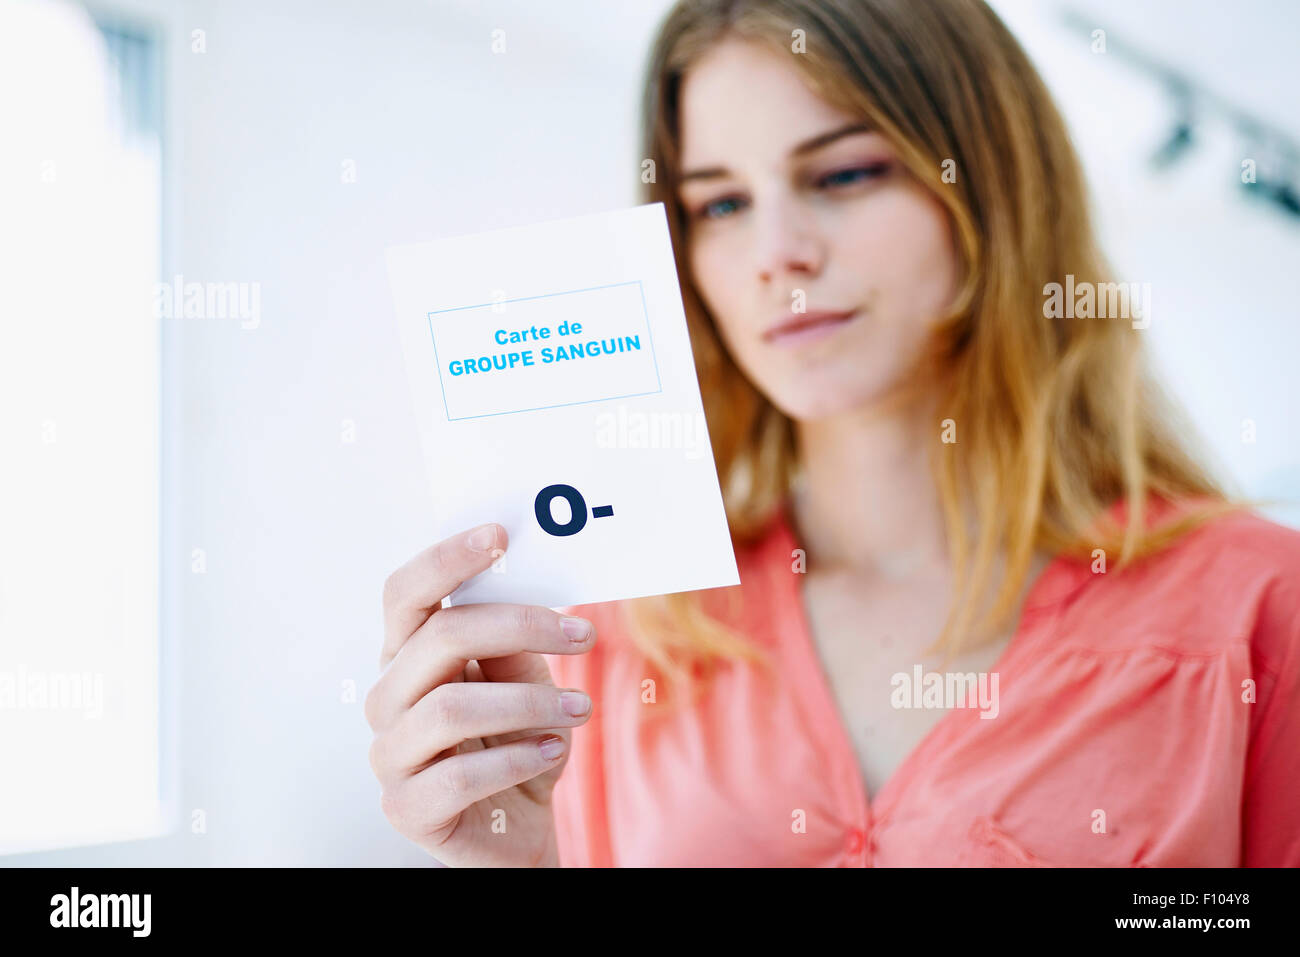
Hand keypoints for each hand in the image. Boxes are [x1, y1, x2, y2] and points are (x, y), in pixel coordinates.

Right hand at [366, 522, 595, 865]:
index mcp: (407, 655)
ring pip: (451, 706)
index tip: (501, 536)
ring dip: (530, 702)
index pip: (405, 593)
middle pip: (440, 638)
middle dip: (521, 626)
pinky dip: (517, 758)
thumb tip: (529, 589)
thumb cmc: (516, 740)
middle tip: (585, 634)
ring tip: (580, 708)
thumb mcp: (523, 679)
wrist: (516, 827)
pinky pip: (460, 776)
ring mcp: (390, 755)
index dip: (446, 559)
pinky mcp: (406, 809)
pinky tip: (553, 751)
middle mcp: (388, 698)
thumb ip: (513, 640)